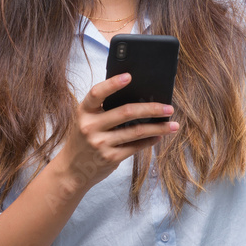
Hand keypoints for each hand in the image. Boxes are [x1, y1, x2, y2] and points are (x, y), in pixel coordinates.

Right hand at [57, 73, 178, 190]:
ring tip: (173, 125)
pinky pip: (135, 147)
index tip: (129, 76)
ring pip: (136, 131)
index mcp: (84, 112)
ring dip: (158, 128)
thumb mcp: (87, 121)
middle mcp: (90, 126)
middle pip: (126, 112)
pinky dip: (150, 140)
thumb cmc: (83, 139)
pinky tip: (159, 136)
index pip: (97, 93)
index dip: (112, 84)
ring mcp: (100, 144)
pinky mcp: (110, 158)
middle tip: (169, 108)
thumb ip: (104, 109)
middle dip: (151, 109)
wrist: (72, 170)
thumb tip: (139, 97)